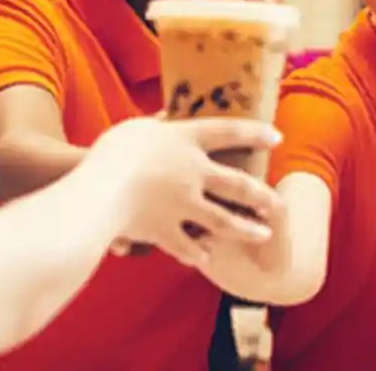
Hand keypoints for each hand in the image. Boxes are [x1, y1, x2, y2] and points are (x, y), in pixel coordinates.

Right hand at [81, 117, 283, 268]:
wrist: (97, 192)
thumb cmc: (111, 153)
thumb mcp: (135, 128)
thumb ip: (156, 124)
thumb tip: (169, 115)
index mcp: (185, 140)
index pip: (227, 131)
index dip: (253, 133)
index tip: (276, 138)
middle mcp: (193, 173)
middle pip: (237, 184)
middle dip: (261, 194)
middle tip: (278, 202)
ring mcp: (184, 205)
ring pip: (224, 220)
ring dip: (246, 229)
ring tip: (262, 234)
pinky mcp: (167, 231)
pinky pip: (187, 246)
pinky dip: (197, 253)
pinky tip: (205, 259)